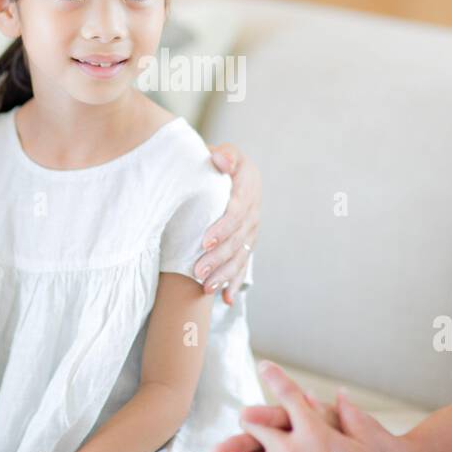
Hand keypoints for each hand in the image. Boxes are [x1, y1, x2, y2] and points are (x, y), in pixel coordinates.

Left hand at [197, 143, 260, 305]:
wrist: (229, 170)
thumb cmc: (219, 160)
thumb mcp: (225, 152)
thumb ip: (225, 155)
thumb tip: (219, 159)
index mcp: (249, 187)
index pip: (237, 211)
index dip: (222, 228)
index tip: (204, 242)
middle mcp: (253, 211)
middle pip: (237, 239)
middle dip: (218, 258)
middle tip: (198, 272)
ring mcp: (251, 229)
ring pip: (240, 256)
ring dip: (223, 274)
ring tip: (206, 288)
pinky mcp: (247, 243)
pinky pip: (242, 265)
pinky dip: (234, 282)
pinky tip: (226, 299)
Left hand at [217, 362, 393, 451]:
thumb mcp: (366, 445)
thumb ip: (351, 416)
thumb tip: (342, 395)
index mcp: (312, 431)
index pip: (288, 395)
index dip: (275, 377)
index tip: (264, 366)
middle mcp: (289, 449)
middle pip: (254, 426)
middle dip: (251, 422)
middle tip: (249, 420)